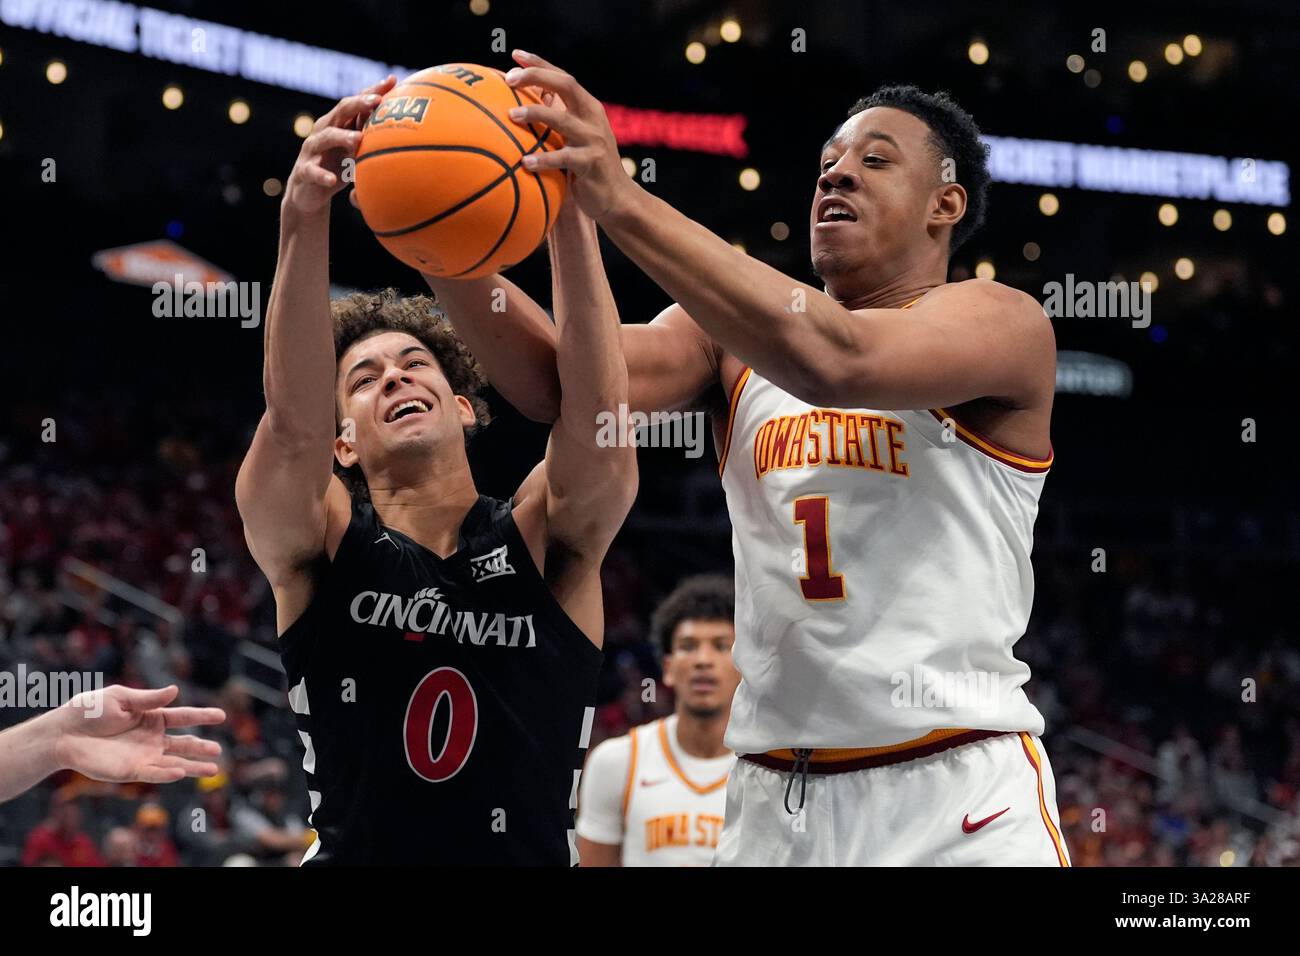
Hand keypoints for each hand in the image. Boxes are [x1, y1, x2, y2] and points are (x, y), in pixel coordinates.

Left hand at [52, 685, 226, 784]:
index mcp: (152, 717)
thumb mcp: (120, 698)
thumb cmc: (90, 711)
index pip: (183, 717)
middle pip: (184, 743)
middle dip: (202, 747)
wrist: (64, 733)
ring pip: (175, 763)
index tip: (221, 715)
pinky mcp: (130, 771)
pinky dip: (168, 774)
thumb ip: (148, 699)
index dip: (202, 716)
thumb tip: (176, 691)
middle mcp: (152, 738)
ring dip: (193, 766)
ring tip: (213, 769)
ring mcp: (143, 756)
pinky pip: (154, 774)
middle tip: (218, 749)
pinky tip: (182, 771)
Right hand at [285, 74, 397, 216]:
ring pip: (324, 138)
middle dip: (358, 104)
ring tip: (358, 139)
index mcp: (339, 124)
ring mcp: (312, 150)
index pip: (356, 102)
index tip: (392, 81)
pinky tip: (333, 180)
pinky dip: (322, 175)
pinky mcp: (304, 171)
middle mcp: (324, 131)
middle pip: (340, 111)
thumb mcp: (358, 152)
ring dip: (341, 137)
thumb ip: (375, 140)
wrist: (310, 194)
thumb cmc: (339, 168)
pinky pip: (312, 171)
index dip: (372, 91)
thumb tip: (412, 133)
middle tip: (376, 101)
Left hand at [504, 50, 633, 220]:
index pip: (563, 77)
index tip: (515, 54)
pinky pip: (563, 158)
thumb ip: (557, 125)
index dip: (540, 64)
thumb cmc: (588, 171)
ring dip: (535, 113)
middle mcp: (593, 118)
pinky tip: (524, 162)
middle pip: (566, 85)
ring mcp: (594, 139)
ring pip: (562, 119)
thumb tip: (520, 111)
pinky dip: (543, 159)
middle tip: (510, 78)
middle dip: (537, 76)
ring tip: (511, 115)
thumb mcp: (575, 142)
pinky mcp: (591, 163)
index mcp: (588, 108)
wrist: (618, 199)